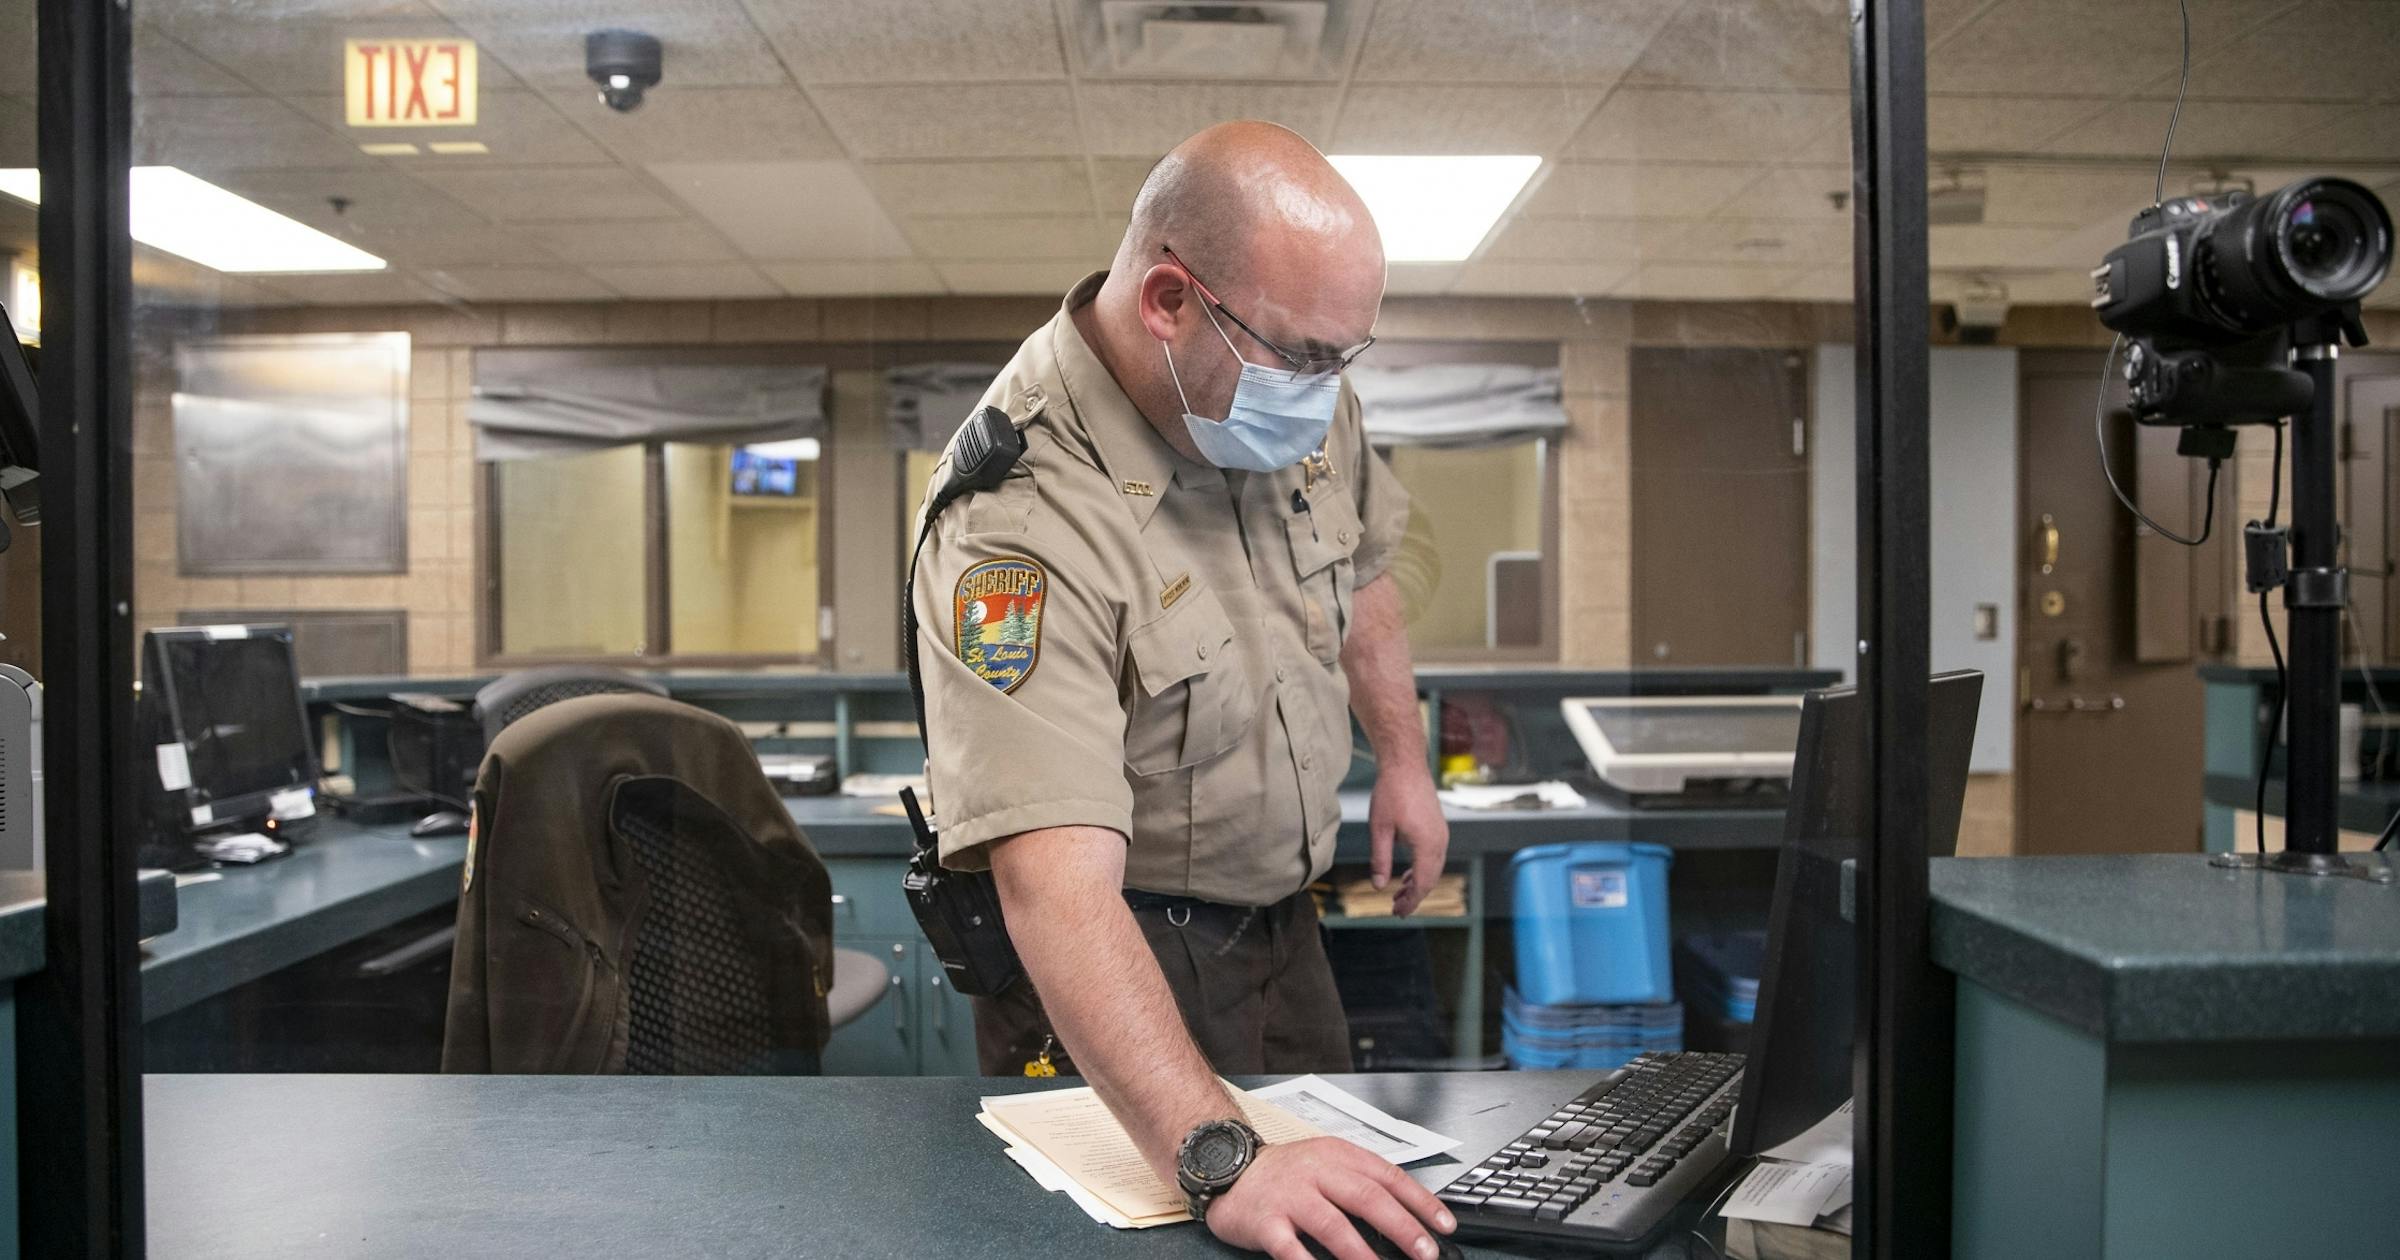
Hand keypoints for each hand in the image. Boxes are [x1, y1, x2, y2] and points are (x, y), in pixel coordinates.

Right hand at [1204, 1137, 1455, 1259]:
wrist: (1228, 1166)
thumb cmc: (1285, 1172)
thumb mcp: (1326, 1163)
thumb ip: (1361, 1185)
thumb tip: (1407, 1221)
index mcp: (1338, 1155)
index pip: (1388, 1176)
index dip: (1420, 1201)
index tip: (1445, 1224)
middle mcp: (1316, 1172)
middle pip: (1367, 1198)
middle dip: (1402, 1227)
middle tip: (1426, 1251)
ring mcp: (1290, 1196)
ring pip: (1333, 1224)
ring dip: (1363, 1253)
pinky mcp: (1266, 1220)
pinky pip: (1290, 1247)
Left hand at [1368, 766, 1449, 916]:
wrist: (1406, 764)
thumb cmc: (1391, 793)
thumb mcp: (1380, 829)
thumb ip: (1380, 860)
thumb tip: (1379, 886)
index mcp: (1427, 844)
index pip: (1422, 883)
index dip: (1411, 901)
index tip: (1398, 913)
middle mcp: (1439, 841)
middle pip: (1431, 879)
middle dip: (1414, 896)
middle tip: (1396, 909)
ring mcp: (1441, 833)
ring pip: (1434, 868)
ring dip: (1418, 883)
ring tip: (1399, 895)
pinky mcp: (1438, 827)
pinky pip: (1434, 856)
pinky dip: (1422, 869)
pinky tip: (1407, 875)